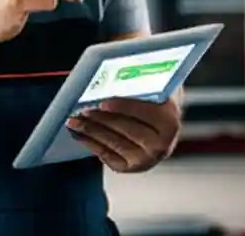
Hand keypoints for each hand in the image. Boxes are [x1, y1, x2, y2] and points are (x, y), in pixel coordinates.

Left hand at [66, 96, 181, 172]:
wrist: (162, 130)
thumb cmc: (155, 103)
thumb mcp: (157, 91)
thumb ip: (143, 85)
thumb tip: (115, 76)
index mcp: (169, 121)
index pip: (144, 112)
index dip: (122, 107)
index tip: (102, 102)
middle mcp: (161, 145)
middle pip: (125, 128)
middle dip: (101, 118)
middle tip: (81, 110)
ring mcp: (146, 159)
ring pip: (113, 142)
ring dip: (90, 131)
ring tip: (74, 121)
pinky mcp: (131, 167)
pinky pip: (107, 155)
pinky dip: (91, 144)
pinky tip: (79, 134)